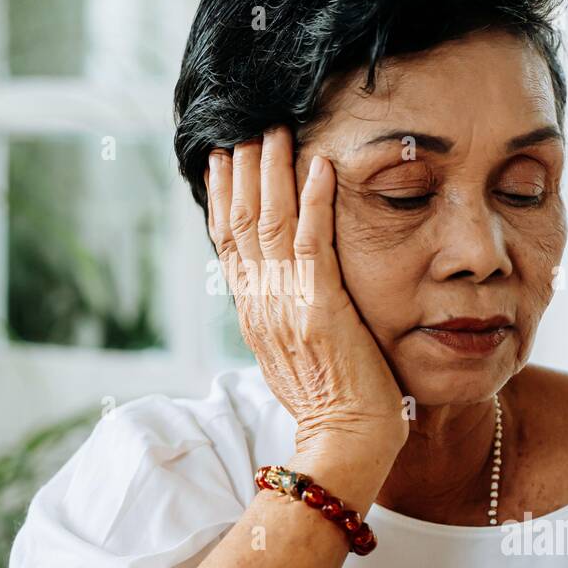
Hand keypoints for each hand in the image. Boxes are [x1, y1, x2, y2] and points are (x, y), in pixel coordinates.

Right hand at [206, 126, 407, 500]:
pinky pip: (313, 242)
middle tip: (245, 127)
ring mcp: (286, 304)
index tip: (223, 158)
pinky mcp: (320, 307)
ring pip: (269, 223)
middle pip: (240, 223)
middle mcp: (259, 303)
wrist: (345, 441)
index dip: (223, 196)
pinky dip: (314, 200)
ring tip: (277, 131)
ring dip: (273, 172)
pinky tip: (319, 165)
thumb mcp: (290, 351)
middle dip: (242, 171)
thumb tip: (275, 280)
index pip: (228, 242)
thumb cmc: (330, 400)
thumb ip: (279, 310)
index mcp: (252, 312)